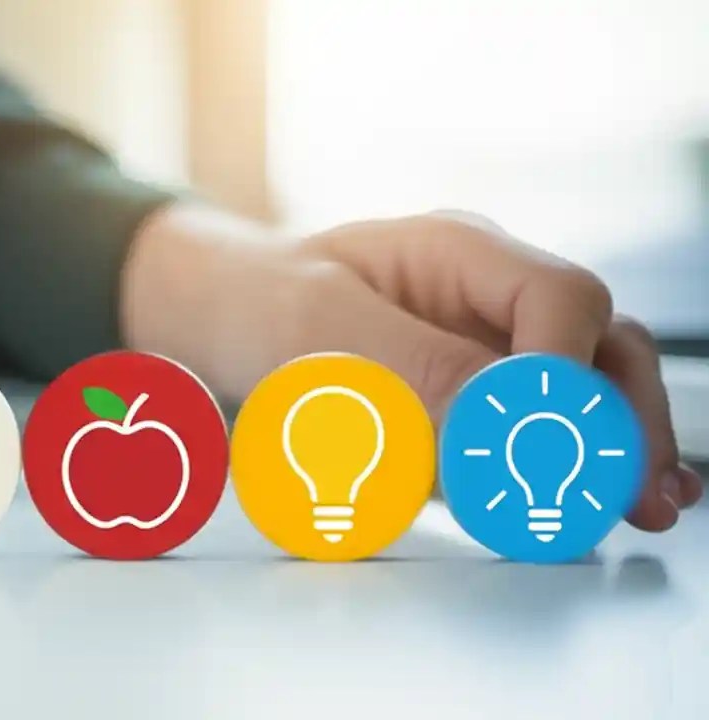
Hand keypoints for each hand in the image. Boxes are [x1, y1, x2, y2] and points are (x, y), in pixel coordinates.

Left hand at [122, 203, 701, 530]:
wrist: (227, 316)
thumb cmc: (261, 300)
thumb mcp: (316, 323)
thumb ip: (406, 362)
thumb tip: (497, 420)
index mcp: (457, 252)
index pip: (556, 297)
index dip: (562, 373)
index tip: (542, 441)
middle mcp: (491, 297)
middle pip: (599, 342)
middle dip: (619, 416)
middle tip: (631, 490)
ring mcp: (491, 347)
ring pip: (590, 386)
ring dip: (617, 445)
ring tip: (644, 507)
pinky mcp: (476, 402)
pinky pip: (545, 427)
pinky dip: (580, 462)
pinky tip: (614, 501)